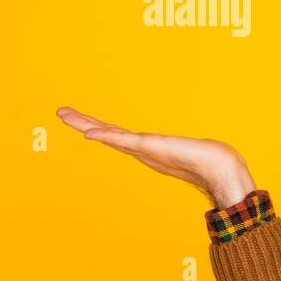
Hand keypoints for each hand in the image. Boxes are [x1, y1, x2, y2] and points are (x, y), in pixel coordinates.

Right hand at [56, 106, 255, 207]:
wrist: (220, 168)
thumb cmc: (210, 160)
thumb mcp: (192, 150)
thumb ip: (188, 150)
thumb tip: (202, 150)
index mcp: (149, 149)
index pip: (119, 136)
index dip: (100, 129)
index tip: (83, 122)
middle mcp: (142, 150)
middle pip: (107, 134)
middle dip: (83, 124)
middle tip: (61, 112)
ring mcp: (144, 150)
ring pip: (108, 135)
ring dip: (85, 125)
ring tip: (64, 115)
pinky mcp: (149, 148)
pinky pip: (122, 140)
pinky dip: (105, 136)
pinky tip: (89, 133)